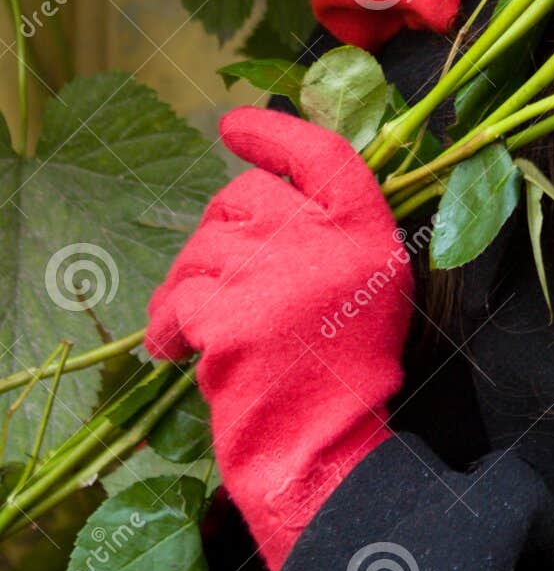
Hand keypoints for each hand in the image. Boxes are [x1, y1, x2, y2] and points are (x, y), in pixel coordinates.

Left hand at [144, 106, 413, 570]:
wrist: (324, 445)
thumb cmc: (348, 368)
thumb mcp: (368, 281)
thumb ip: (331, 229)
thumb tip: (270, 184)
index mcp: (363, 227)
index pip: (319, 152)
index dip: (274, 133)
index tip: (235, 125)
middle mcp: (320, 239)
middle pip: (247, 195)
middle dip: (225, 227)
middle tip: (225, 273)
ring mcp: (269, 275)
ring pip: (204, 245)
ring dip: (191, 278)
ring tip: (194, 321)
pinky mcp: (225, 317)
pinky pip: (178, 298)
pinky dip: (168, 324)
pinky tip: (173, 348)